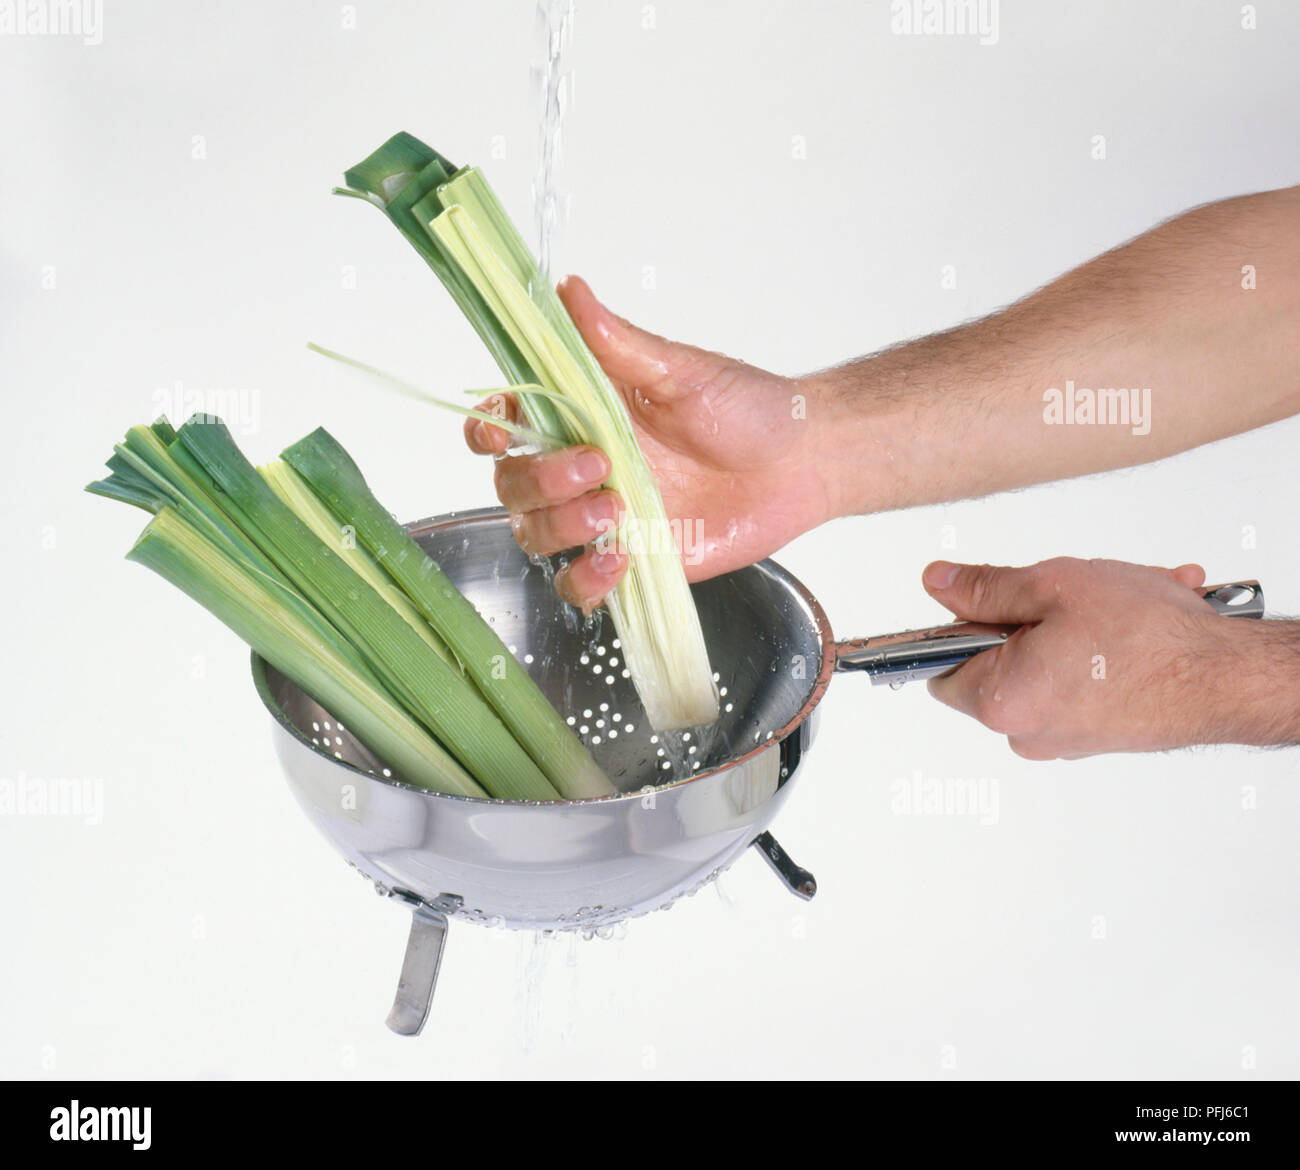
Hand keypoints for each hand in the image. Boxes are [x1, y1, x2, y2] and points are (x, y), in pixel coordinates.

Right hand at [464, 276, 841, 609]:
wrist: (800, 464)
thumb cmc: (747, 410)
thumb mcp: (681, 371)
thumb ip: (619, 343)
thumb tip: (570, 291)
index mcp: (583, 415)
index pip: (508, 424)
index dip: (487, 429)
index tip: (500, 428)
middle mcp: (583, 467)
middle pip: (512, 484)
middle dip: (540, 480)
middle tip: (597, 466)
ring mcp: (604, 517)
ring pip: (537, 535)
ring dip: (563, 527)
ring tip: (618, 510)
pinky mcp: (632, 560)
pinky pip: (580, 585)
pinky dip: (587, 579)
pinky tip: (621, 557)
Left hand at [921, 557, 1234, 758]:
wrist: (1229, 679)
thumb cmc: (1151, 639)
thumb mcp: (1051, 586)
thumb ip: (984, 587)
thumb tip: (939, 582)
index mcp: (1000, 702)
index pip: (939, 665)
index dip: (960, 625)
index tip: (989, 601)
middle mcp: (1027, 734)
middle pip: (995, 663)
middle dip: (1027, 619)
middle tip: (1068, 595)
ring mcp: (1064, 739)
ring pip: (1042, 666)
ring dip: (1072, 627)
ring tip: (1117, 602)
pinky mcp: (1097, 735)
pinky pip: (1077, 681)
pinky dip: (1097, 650)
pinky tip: (1134, 624)